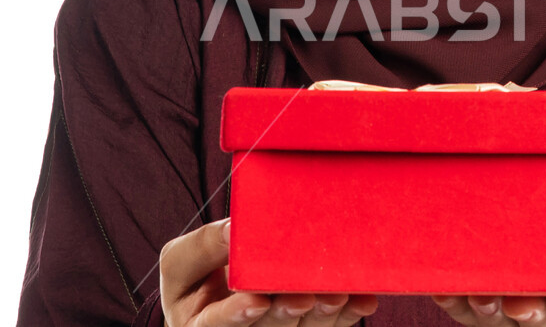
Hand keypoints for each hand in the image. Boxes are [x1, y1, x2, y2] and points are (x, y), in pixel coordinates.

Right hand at [160, 218, 378, 326]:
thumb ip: (203, 247)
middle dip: (286, 312)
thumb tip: (233, 228)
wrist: (214, 285)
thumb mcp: (183, 260)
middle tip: (303, 298)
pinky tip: (363, 299)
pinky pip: (328, 326)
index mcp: (199, 322)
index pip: (216, 323)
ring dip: (323, 313)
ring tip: (337, 294)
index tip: (255, 300)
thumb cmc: (196, 271)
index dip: (236, 315)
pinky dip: (348, 313)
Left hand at [430, 252, 545, 326]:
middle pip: (541, 324)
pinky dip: (457, 302)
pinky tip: (441, 287)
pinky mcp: (499, 316)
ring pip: (501, 323)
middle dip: (528, 314)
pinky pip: (474, 314)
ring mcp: (528, 324)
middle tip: (517, 303)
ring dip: (485, 310)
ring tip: (473, 293)